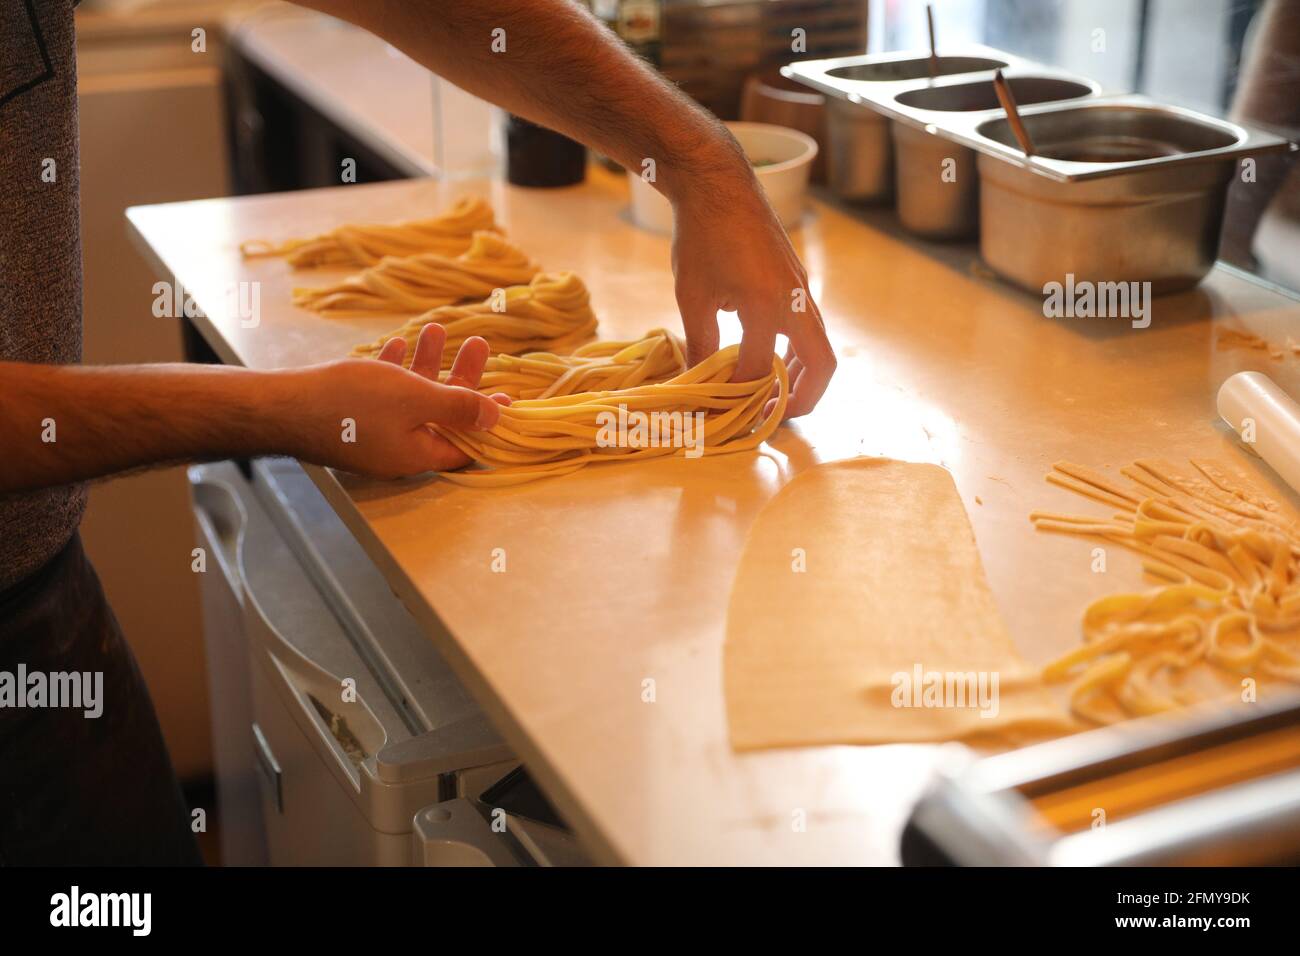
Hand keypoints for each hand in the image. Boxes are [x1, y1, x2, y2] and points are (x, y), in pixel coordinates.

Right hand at [287, 325, 508, 477]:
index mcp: (418, 453)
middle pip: (443, 416)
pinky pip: (383, 396)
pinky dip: (395, 371)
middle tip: (478, 344)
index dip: (489, 421)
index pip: (467, 445)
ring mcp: (374, 435)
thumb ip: (458, 407)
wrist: (280, 406)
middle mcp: (399, 450)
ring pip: (412, 399)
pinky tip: (399, 344)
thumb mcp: (415, 399)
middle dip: (461, 378)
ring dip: (427, 364)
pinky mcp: (352, 419)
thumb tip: (498, 417)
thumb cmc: (350, 402)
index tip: (506, 395)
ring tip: (438, 328)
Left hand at [670, 162, 835, 419]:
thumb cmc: (702, 236)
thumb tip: (701, 383)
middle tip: (772, 418)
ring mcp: (802, 289)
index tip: (719, 409)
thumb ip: (701, 345)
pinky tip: (769, 358)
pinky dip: (797, 352)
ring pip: (820, 347)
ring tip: (772, 396)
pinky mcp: (799, 281)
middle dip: (801, 400)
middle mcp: (795, 300)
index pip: (758, 369)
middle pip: (821, 367)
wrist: (720, 184)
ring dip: (801, 376)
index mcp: (767, 306)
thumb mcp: (693, 296)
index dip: (739, 396)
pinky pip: (810, 328)